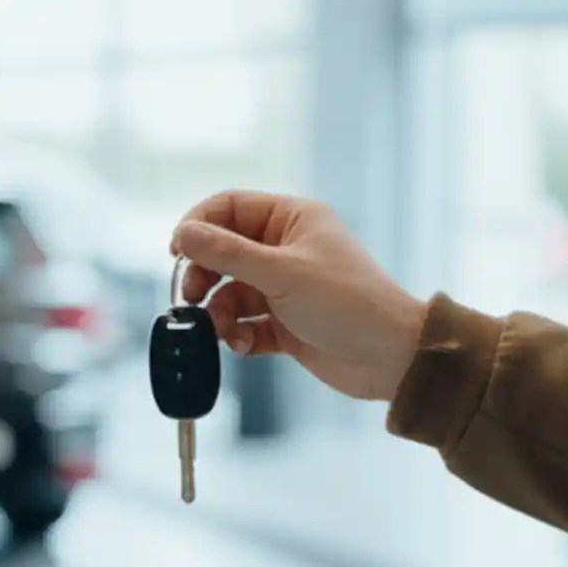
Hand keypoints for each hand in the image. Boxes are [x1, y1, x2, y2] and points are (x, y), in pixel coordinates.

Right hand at [170, 191, 426, 401]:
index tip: (176, 251)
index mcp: (292, 219)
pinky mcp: (285, 324)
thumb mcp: (282, 273)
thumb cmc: (348, 304)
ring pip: (229, 293)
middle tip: (191, 298)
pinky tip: (244, 346)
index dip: (198, 226)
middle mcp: (285, 249)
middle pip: (222, 252)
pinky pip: (244, 324)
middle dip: (203, 276)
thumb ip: (227, 253)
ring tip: (224, 331)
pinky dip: (237, 335)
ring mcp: (284, 288)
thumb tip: (182, 233)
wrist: (391, 359)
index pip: (228, 207)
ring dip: (219, 313)